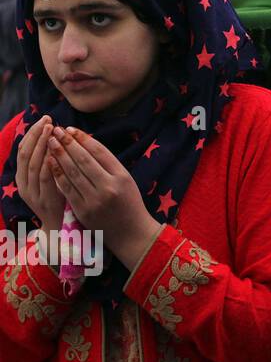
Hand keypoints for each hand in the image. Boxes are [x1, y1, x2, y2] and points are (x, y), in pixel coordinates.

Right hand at [15, 117, 63, 240]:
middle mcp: (24, 184)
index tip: (43, 120)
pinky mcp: (44, 200)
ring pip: (33, 165)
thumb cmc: (60, 199)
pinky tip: (56, 152)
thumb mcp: (51, 178)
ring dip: (42, 146)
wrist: (60, 228)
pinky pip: (45, 179)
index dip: (32, 134)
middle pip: (26, 155)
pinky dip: (49, 164)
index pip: (23, 151)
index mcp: (23, 178)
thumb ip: (51, 161)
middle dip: (36, 135)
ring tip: (51, 131)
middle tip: (47, 120)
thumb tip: (58, 136)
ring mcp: (32, 193)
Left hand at [47, 127, 161, 270]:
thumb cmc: (129, 203)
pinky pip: (66, 188)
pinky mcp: (82, 210)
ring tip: (50, 142)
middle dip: (68, 143)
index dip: (83, 139)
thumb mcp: (126, 180)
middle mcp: (108, 187)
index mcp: (122, 177)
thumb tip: (86, 143)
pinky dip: (57, 174)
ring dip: (59, 155)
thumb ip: (109, 164)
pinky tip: (50, 163)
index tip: (70, 129)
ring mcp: (94, 200)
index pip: (99, 152)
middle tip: (56, 130)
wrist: (130, 233)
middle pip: (84, 160)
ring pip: (72, 173)